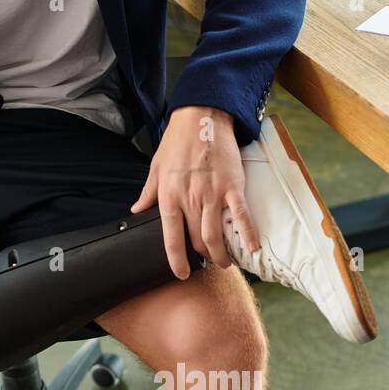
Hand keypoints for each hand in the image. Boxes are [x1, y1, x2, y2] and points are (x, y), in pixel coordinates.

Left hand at [132, 105, 260, 278]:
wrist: (201, 116)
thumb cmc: (177, 141)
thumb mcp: (156, 167)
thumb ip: (148, 193)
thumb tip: (136, 210)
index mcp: (170, 195)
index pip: (171, 237)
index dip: (176, 259)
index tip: (181, 273)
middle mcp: (191, 198)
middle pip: (197, 240)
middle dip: (203, 256)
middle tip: (208, 262)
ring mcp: (213, 193)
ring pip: (216, 235)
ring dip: (222, 254)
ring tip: (225, 262)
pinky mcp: (232, 186)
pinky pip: (241, 215)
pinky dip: (248, 234)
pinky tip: (252, 248)